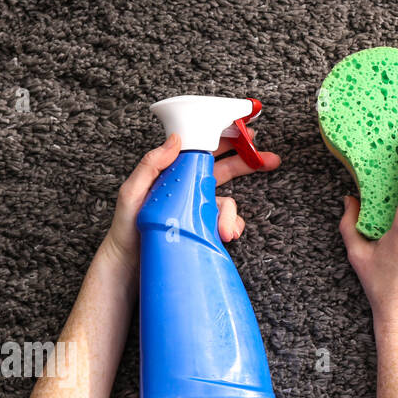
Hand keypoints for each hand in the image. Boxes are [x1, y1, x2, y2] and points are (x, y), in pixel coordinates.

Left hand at [101, 130, 281, 268]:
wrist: (129, 266)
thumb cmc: (126, 227)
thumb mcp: (132, 193)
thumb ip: (151, 165)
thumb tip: (176, 139)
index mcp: (174, 172)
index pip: (203, 149)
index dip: (226, 138)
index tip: (246, 132)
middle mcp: (189, 187)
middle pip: (225, 168)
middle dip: (249, 162)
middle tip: (270, 160)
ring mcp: (199, 208)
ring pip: (228, 201)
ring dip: (233, 214)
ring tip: (227, 230)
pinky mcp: (205, 227)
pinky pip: (227, 222)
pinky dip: (232, 228)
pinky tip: (227, 236)